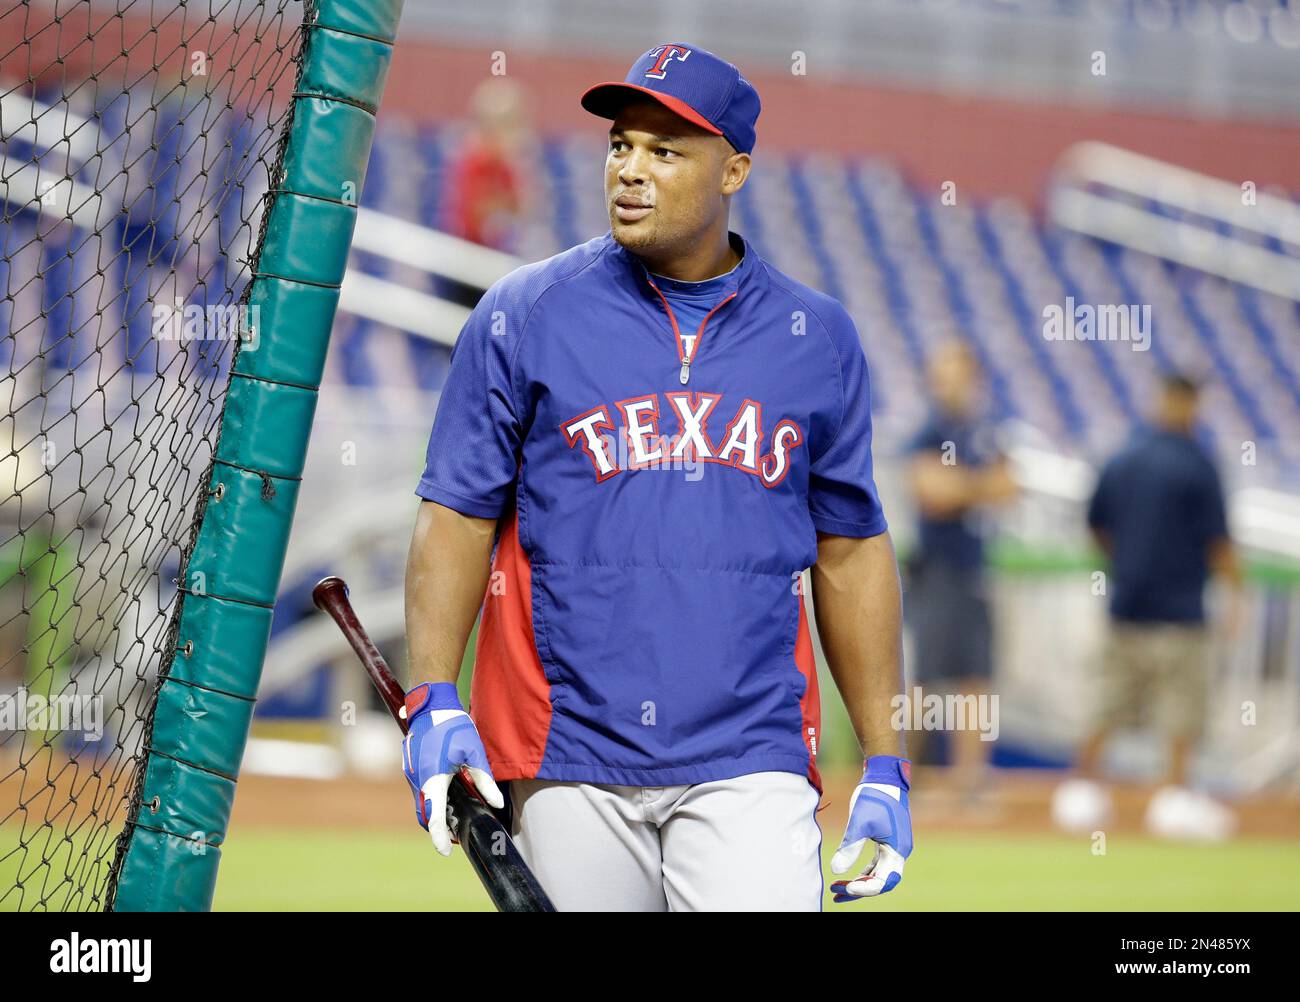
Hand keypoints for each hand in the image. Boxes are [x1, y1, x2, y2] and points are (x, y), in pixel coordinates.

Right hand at [401, 681, 503, 854]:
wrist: (430, 703)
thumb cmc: (453, 725)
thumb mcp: (474, 751)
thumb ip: (484, 779)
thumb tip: (496, 803)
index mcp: (431, 777)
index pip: (433, 817)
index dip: (438, 837)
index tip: (446, 851)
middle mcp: (416, 778)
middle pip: (424, 814)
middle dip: (437, 828)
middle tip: (456, 834)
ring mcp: (410, 772)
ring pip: (420, 802)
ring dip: (434, 812)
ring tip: (453, 816)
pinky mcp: (410, 765)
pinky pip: (419, 790)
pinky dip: (430, 799)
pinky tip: (446, 794)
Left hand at [829, 755, 912, 901]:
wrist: (884, 776)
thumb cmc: (875, 796)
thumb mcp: (860, 823)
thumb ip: (849, 847)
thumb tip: (836, 870)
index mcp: (897, 850)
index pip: (882, 881)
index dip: (863, 888)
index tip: (844, 887)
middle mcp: (899, 852)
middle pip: (881, 881)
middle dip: (859, 890)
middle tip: (836, 893)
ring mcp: (894, 847)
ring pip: (878, 874)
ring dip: (860, 882)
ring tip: (837, 888)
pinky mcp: (887, 840)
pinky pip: (877, 863)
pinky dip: (863, 871)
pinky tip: (849, 874)